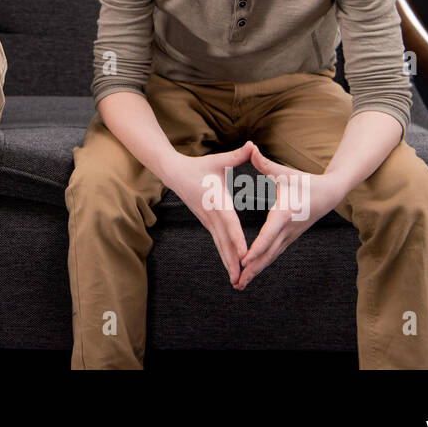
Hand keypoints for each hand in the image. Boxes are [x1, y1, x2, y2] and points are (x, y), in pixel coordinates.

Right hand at [167, 141, 254, 286]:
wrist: (175, 174)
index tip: (244, 254)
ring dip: (228, 263)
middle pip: (224, 242)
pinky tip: (231, 268)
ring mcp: (208, 221)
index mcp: (217, 201)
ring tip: (237, 281)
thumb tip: (252, 145)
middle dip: (233, 261)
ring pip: (220, 246)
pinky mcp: (207, 224)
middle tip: (241, 279)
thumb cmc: (199, 166)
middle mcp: (212, 215)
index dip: (237, 239)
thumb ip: (237, 156)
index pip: (230, 223)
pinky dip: (225, 257)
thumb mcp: (218, 160)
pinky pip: (218, 243)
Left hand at [233, 142, 343, 289]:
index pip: (268, 234)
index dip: (256, 248)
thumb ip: (265, 163)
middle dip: (252, 269)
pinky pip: (274, 254)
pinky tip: (252, 274)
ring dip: (256, 271)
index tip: (244, 260)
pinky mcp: (289, 238)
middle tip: (237, 282)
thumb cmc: (305, 181)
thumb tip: (250, 147)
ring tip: (239, 285)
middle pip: (267, 253)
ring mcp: (289, 236)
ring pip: (270, 257)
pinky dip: (263, 265)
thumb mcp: (284, 172)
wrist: (330, 193)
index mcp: (284, 214)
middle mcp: (287, 229)